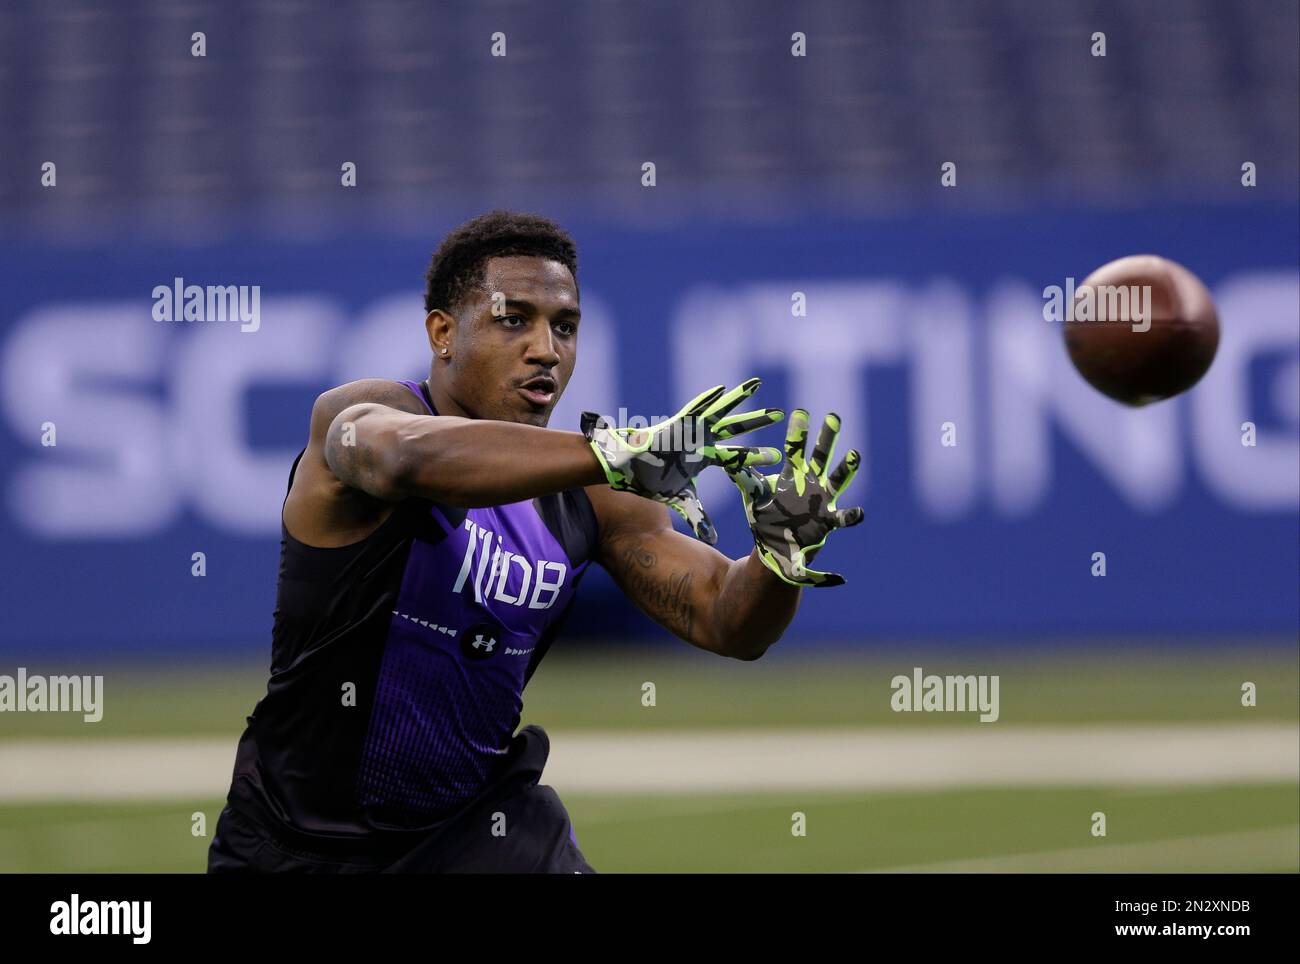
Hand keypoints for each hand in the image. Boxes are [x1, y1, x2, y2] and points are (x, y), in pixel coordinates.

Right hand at [581, 378, 782, 543]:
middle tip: (780, 415)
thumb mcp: (682, 500)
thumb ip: (699, 517)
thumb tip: (714, 540)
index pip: (736, 457)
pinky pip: (695, 409)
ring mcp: (691, 430)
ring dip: (738, 398)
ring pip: (720, 412)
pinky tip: (722, 388)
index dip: (755, 459)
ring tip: (757, 384)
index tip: (777, 460)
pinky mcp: (677, 423)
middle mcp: (703, 440)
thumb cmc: (653, 481)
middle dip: (757, 422)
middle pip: (735, 429)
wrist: (629, 470)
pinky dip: (707, 399)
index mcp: (705, 457)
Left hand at [726, 408, 862, 586]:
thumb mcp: (754, 495)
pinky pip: (843, 517)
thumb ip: (744, 477)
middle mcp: (811, 483)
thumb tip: (724, 459)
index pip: (795, 448)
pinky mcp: (829, 521)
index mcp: (793, 475)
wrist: (774, 547)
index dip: (798, 432)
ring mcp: (823, 500)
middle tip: (834, 417)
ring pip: (837, 480)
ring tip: (854, 455)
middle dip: (827, 438)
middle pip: (821, 456)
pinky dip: (851, 515)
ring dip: (845, 468)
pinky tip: (858, 512)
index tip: (802, 412)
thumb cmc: (765, 517)